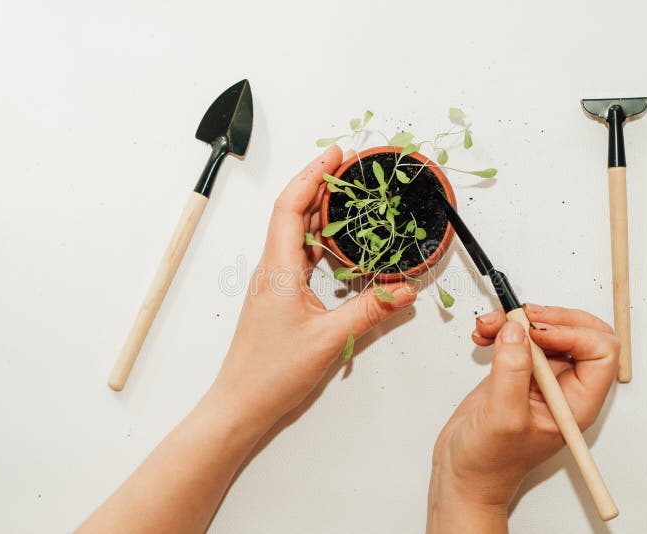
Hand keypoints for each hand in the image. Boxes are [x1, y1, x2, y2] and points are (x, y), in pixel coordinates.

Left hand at [212, 145, 415, 428]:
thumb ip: (371, 310)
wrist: (241, 402)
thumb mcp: (330, 339)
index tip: (336, 154)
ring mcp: (274, 283)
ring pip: (295, 233)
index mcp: (279, 270)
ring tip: (346, 195)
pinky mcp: (279, 296)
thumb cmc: (272, 372)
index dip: (313, 175)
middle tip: (349, 167)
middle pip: (292, 212)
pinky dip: (318, 239)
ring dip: (318, 209)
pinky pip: (299, 255)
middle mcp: (273, 269)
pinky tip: (336, 242)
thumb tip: (405, 289)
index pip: (291, 207)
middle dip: (319, 183)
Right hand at [426, 304, 618, 531]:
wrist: (463, 473)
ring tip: (489, 325)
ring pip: (544, 329)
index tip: (539, 334)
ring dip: (517, 319)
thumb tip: (517, 331)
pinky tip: (482, 335)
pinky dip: (500, 327)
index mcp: (577, 402)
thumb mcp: (504, 419)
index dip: (574, 334)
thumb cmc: (490, 462)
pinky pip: (517, 335)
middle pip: (578, 331)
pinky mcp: (515, 369)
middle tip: (520, 318)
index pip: (600, 353)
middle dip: (549, 318)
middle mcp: (564, 386)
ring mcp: (539, 376)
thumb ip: (512, 372)